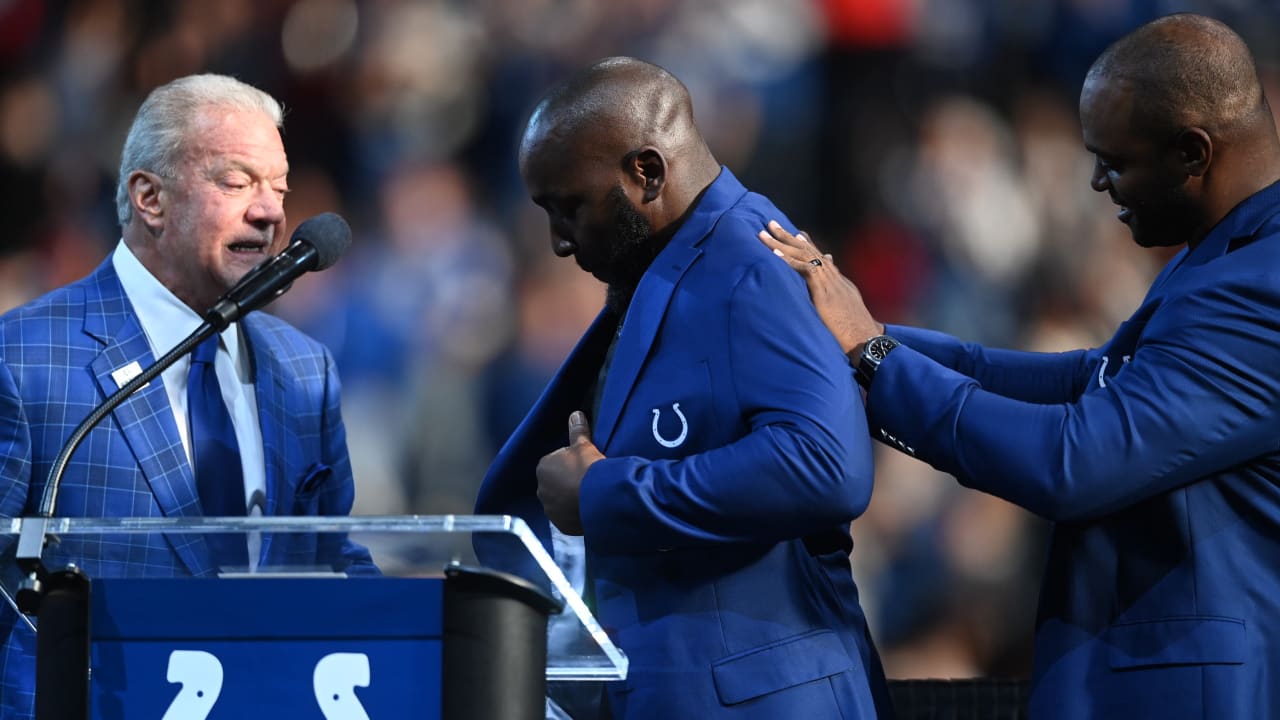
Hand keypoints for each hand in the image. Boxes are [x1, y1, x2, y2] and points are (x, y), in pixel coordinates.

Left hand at [536, 411, 604, 534]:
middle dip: (568, 483)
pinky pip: (568, 517)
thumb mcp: (584, 445)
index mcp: (543, 468)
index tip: (585, 466)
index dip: (572, 463)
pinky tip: (589, 508)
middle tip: (588, 481)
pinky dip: (576, 514)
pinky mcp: (561, 525)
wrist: (601, 498)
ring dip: (571, 499)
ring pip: (561, 502)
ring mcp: (550, 510)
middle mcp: (541, 490)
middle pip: (556, 483)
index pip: (556, 463)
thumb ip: (577, 430)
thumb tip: (575, 413)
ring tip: (590, 496)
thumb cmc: (589, 468)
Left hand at [757, 220, 883, 353]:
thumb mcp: (847, 314)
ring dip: (781, 243)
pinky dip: (788, 261)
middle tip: (772, 223)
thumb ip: (837, 301)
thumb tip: (830, 298)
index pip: (821, 259)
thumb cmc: (857, 335)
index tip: (796, 234)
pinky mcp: (825, 293)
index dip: (807, 245)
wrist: (868, 342)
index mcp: (840, 283)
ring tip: (765, 231)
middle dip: (789, 237)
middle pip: (809, 251)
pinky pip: (804, 270)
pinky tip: (774, 254)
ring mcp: (830, 284)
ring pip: (803, 255)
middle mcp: (835, 279)